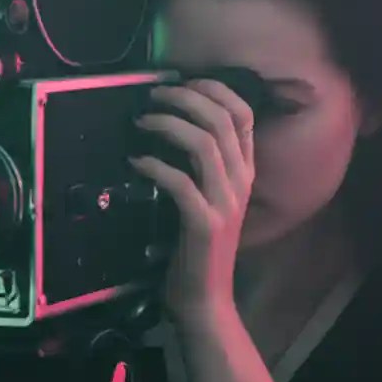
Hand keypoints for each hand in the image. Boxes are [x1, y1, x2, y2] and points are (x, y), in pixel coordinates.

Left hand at [128, 79, 255, 328]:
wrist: (205, 300)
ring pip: (204, 143)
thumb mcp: (211, 200)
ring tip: (142, 120)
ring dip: (168, 124)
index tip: (186, 81)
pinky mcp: (204, 223)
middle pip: (221, 120)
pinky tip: (136, 161)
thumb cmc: (198, 248)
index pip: (244, 115)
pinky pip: (179, 181)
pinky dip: (154, 165)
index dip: (216, 89)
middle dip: (185, 97)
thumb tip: (174, 127)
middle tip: (154, 94)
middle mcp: (242, 182)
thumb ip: (204, 168)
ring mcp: (225, 203)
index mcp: (246, 173)